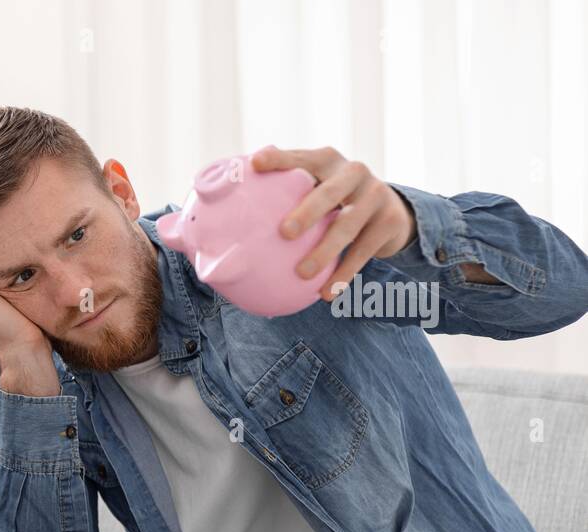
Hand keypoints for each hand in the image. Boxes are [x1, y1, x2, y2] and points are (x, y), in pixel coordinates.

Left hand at [251, 145, 416, 300]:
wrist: (390, 212)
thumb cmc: (333, 203)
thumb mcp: (314, 189)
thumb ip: (280, 193)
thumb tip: (220, 214)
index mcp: (327, 161)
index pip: (300, 158)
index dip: (279, 159)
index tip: (255, 165)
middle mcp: (353, 173)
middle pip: (328, 193)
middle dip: (307, 211)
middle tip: (284, 233)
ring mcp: (375, 195)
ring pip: (347, 227)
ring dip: (325, 252)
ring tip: (302, 273)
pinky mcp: (390, 221)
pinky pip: (364, 251)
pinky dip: (345, 274)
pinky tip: (327, 293)